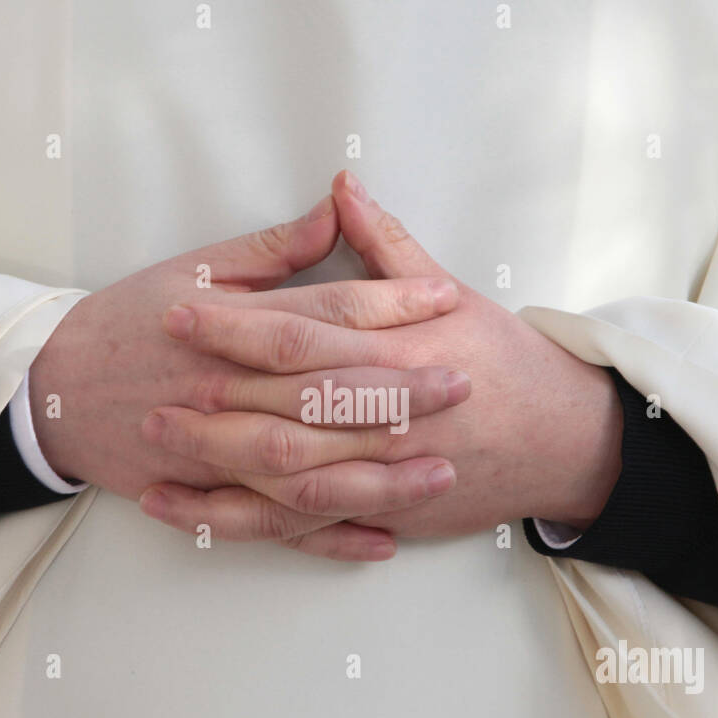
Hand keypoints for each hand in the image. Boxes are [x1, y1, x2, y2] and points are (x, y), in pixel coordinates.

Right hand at [28, 195, 469, 558]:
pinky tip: (382, 541)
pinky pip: (275, 527)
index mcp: (228, 328)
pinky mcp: (207, 498)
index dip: (386, 305)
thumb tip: (336, 209)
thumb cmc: (128, 323)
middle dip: (399, 392)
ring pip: (308, 471)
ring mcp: (217, 454)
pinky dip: (328, 538)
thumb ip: (272, 250)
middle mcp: (227, 393)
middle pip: (325, 395)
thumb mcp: (192, 272)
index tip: (442, 298)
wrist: (51, 393)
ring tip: (441, 471)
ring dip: (378, 474)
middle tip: (463, 383)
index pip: (320, 314)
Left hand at [139, 171, 622, 541]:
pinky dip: (249, 525)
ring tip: (157, 454)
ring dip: (219, 467)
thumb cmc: (505, 360)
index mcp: (398, 351)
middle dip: (217, 401)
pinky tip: (190, 518)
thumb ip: (387, 245)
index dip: (234, 325)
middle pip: (287, 411)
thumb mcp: (453, 291)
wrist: (563, 438)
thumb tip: (342, 188)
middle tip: (154, 388)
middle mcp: (390, 417)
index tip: (179, 312)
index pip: (300, 336)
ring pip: (289, 479)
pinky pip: (305, 529)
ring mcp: (387, 475)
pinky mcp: (386, 515)